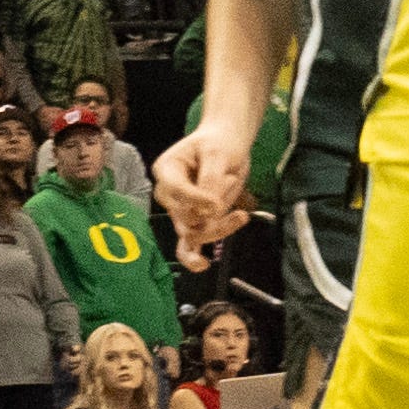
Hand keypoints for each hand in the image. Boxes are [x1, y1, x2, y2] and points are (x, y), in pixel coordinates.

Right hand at [153, 118, 256, 251]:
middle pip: (184, 216)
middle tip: (232, 180)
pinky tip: (204, 265)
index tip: (216, 204)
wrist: (227, 145)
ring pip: (191, 233)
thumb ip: (211, 182)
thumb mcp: (217, 154)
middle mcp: (168, 193)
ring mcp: (179, 211)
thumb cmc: (219, 143)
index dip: (196, 199)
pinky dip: (194, 257)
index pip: (177, 191)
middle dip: (213, 208)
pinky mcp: (193, 224)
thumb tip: (212, 212)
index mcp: (166, 170)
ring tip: (241, 215)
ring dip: (218, 227)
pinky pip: (188, 246)